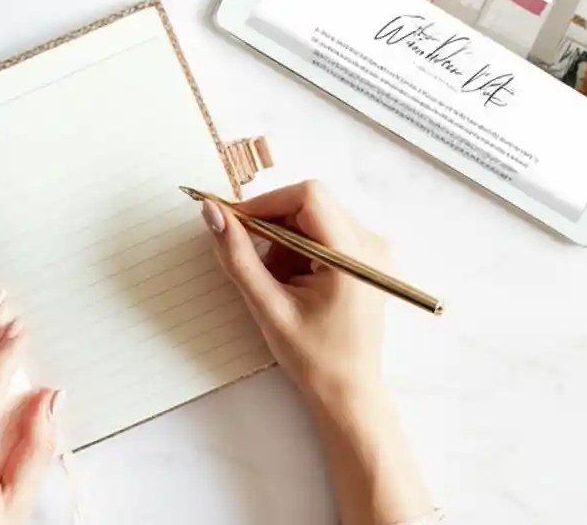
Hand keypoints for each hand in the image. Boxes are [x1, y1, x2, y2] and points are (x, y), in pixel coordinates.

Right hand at [202, 181, 433, 524]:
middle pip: (311, 202)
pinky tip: (292, 281)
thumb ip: (238, 257)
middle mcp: (372, 244)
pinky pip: (325, 231)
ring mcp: (374, 250)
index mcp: (354, 255)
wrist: (348, 391)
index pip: (308, 196)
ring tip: (276, 280)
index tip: (235, 224)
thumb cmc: (313, 357)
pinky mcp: (368, 257)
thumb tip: (212, 213)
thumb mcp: (268, 307)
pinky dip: (299, 248)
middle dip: (273, 223)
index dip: (265, 203)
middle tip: (253, 259)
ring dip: (284, 238)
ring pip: (315, 216)